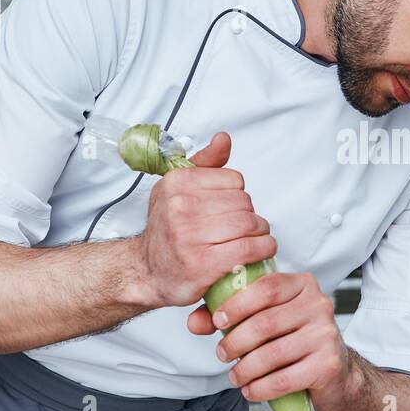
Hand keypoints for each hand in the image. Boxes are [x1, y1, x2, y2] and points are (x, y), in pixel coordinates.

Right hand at [130, 132, 276, 307]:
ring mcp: (191, 236)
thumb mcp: (177, 189)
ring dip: (261, 233)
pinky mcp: (204, 264)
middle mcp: (180, 207)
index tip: (230, 208)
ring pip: (249, 224)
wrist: (147, 272)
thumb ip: (204, 163)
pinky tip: (260, 250)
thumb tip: (224, 139)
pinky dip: (263, 249)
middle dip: (251, 216)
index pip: (234, 180)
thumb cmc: (168, 230)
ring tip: (254, 239)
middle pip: (244, 202)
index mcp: (176, 183)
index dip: (237, 195)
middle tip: (244, 228)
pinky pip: (249, 249)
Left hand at [189, 272, 351, 402]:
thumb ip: (230, 316)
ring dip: (245, 369)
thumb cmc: (294, 342)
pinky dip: (260, 388)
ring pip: (272, 353)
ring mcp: (326, 335)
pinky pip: (284, 379)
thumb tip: (195, 322)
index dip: (237, 303)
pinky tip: (251, 390)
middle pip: (265, 322)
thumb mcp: (265, 320)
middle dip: (235, 342)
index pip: (267, 287)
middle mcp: (319, 305)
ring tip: (235, 376)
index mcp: (303, 286)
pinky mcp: (328, 365)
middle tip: (222, 354)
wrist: (334, 374)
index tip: (218, 320)